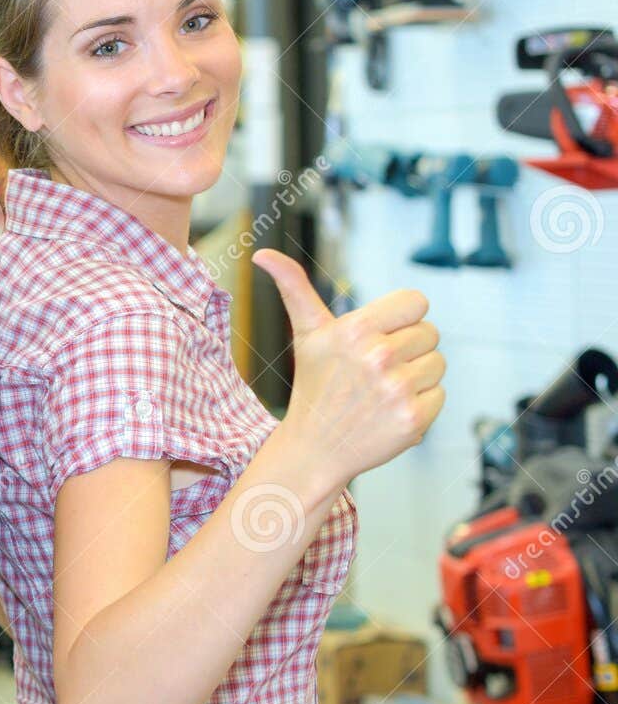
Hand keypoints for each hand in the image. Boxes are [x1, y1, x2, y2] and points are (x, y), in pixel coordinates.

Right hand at [253, 249, 444, 493]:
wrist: (314, 450)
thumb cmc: (314, 387)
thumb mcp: (306, 334)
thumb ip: (293, 287)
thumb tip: (262, 253)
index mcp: (355, 330)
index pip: (417, 302)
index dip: (401, 319)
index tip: (380, 337)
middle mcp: (378, 357)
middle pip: (430, 333)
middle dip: (408, 349)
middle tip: (375, 371)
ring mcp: (397, 390)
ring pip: (437, 364)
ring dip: (416, 376)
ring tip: (382, 391)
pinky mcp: (414, 419)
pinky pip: (440, 395)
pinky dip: (420, 404)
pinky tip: (390, 411)